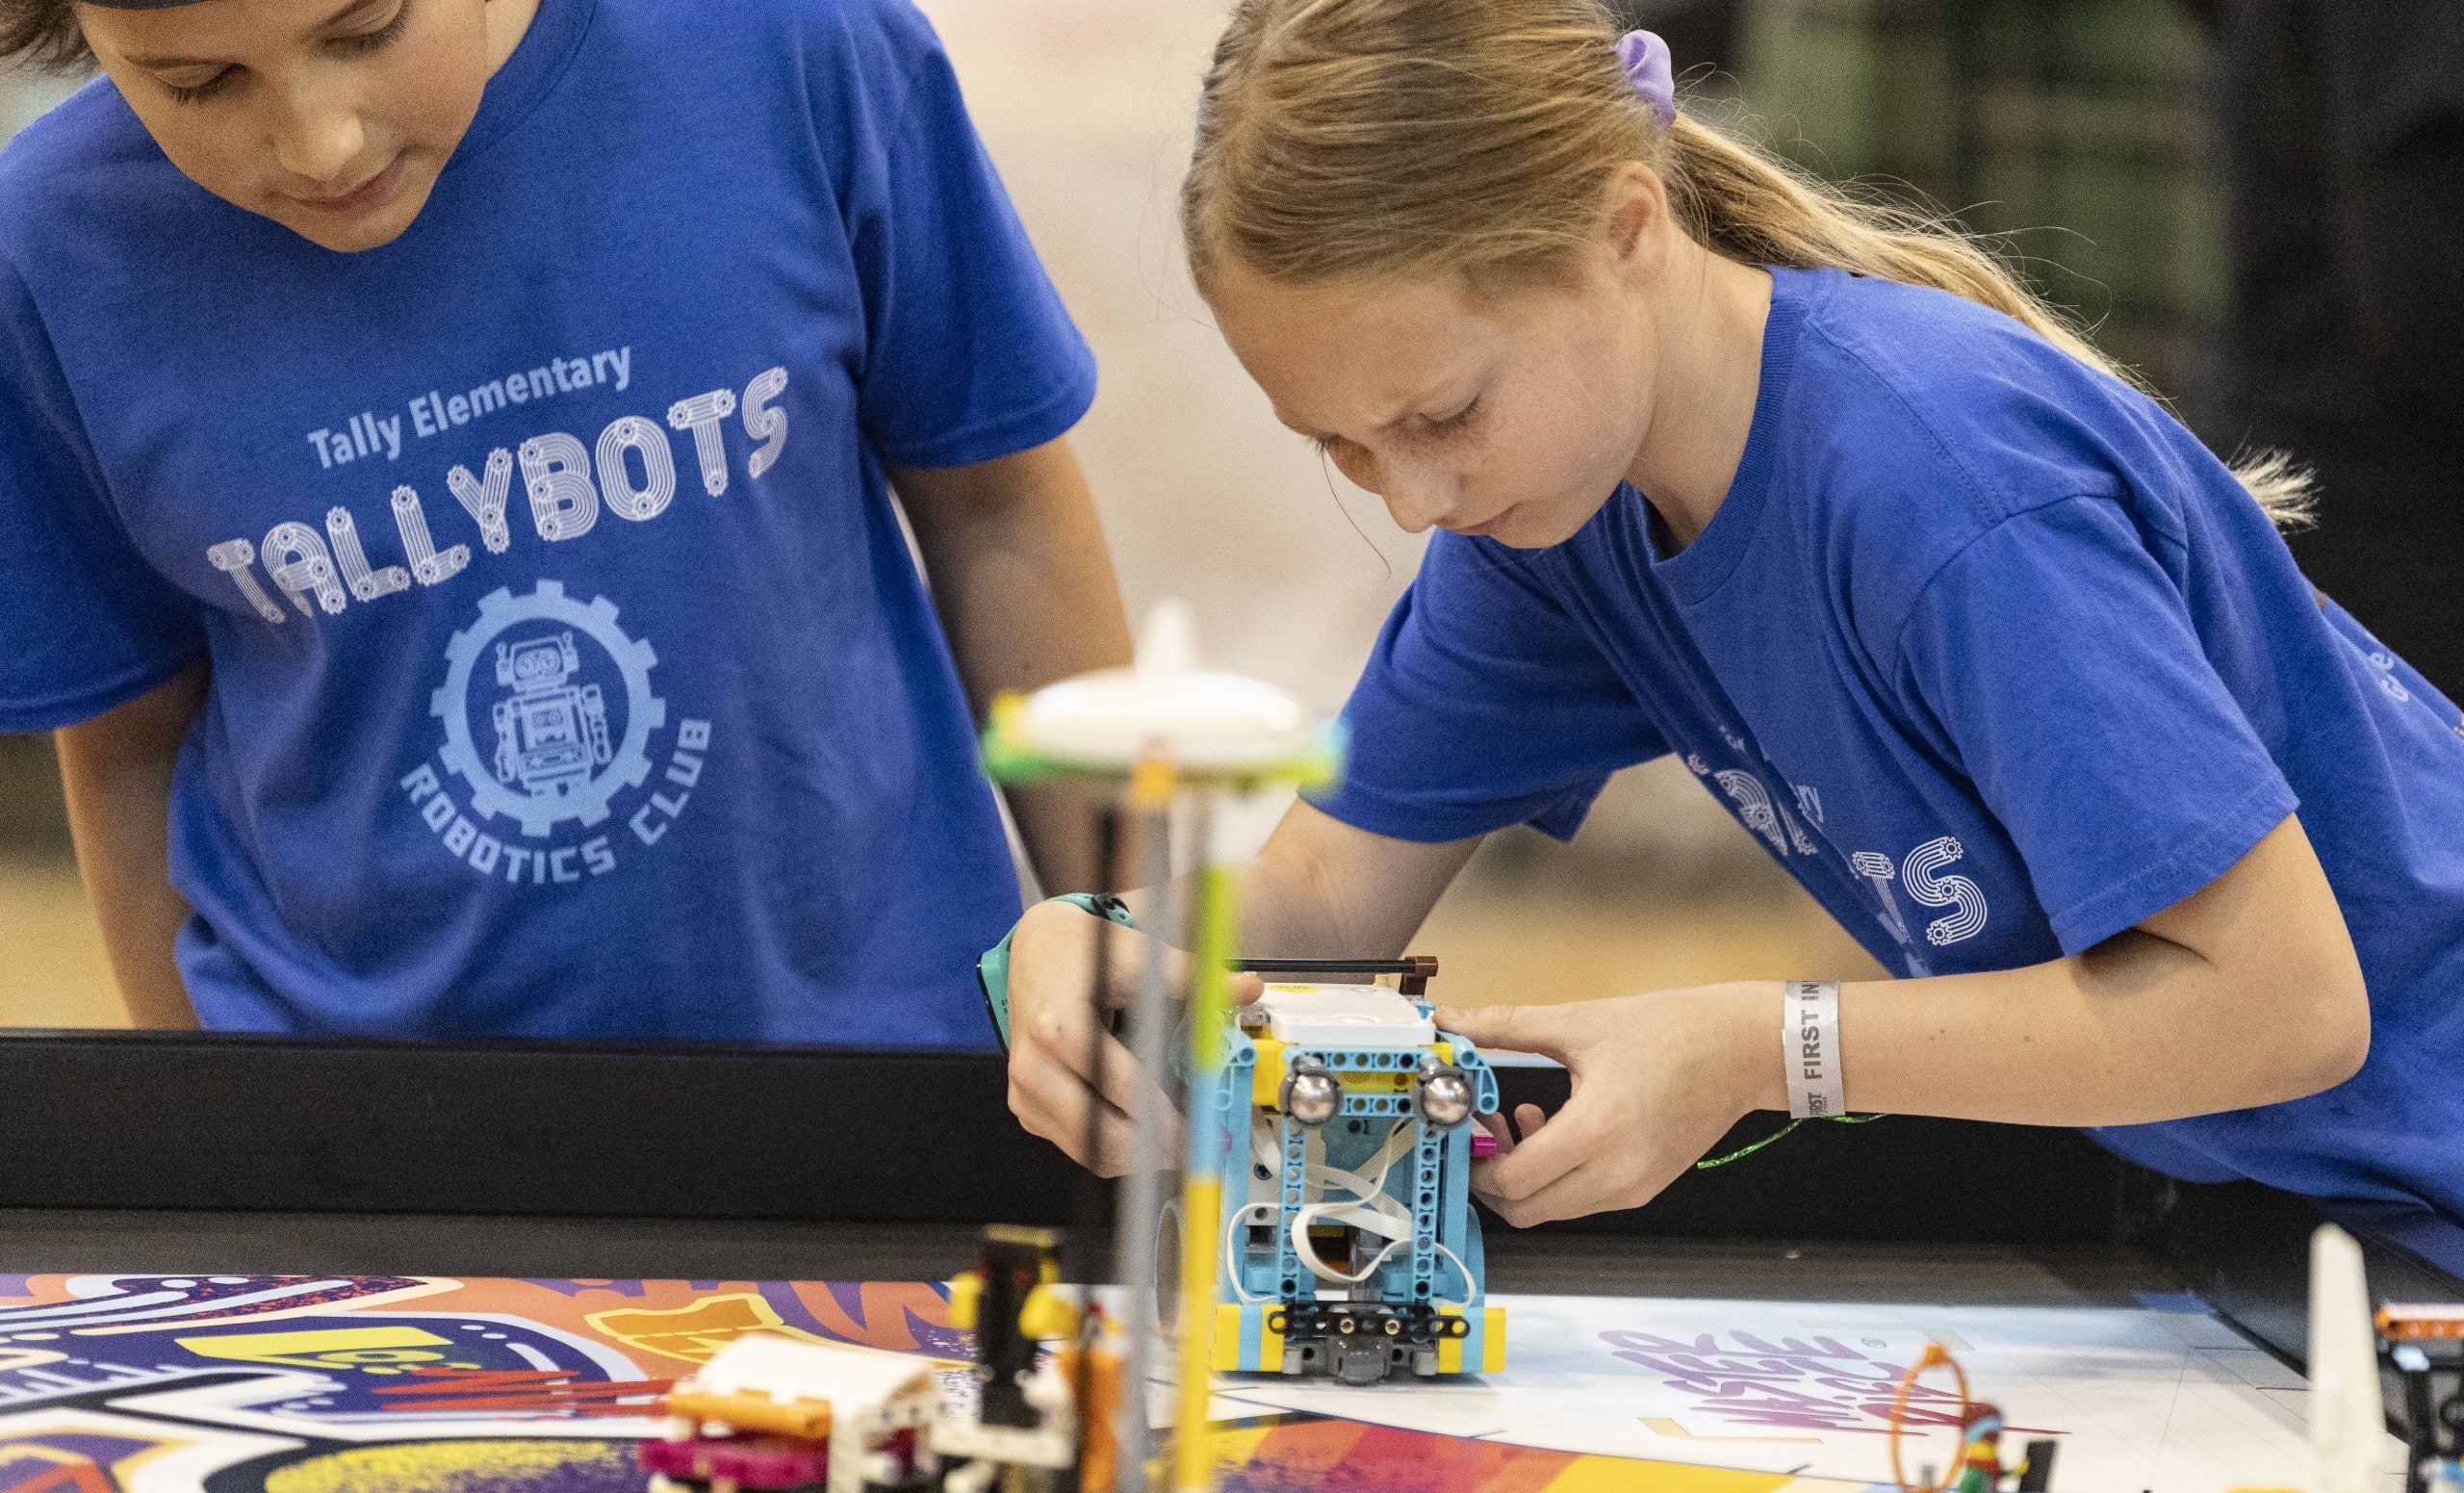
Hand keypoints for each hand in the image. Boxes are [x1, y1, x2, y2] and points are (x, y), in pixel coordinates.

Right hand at [1002, 899, 1262, 1176]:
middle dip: (1156, 1149)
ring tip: (1176, 1142)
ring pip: (1090, 1151)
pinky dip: (1113, 1147)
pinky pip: (1076, 1147)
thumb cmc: (1087, 955)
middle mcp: (1034, 1064)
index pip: (1121, 1088)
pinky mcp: (1026, 1107)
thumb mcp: (1140, 957)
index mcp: (1060, 1026)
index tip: (1202, 1129)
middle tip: (1196, 1148)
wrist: (1037, 952)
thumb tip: (1247, 987)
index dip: (1167, 1116)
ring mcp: (1024, 1091)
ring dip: (1138, 1155)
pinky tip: (1142, 1129)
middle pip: (1102, 1134)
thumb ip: (1195, 979)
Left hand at [1439, 984, 1781, 1226]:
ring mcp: (1633, 1188)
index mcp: (1598, 1131)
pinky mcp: (1644, 1188)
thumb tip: (1451, 1021)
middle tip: (1484, 1127)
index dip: (1475, 1158)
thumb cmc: (1673, 1031)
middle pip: (1523, 1209)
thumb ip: (1504, 1026)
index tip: (1463, 1123)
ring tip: (1523, 1120)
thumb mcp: (1579, 1022)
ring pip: (1550, 1209)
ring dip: (1524, 1177)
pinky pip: (1580, 1200)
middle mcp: (1617, 1174)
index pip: (1511, 1180)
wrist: (1744, 1049)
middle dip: (1492, 1174)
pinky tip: (1557, 1128)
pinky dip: (1555, 1177)